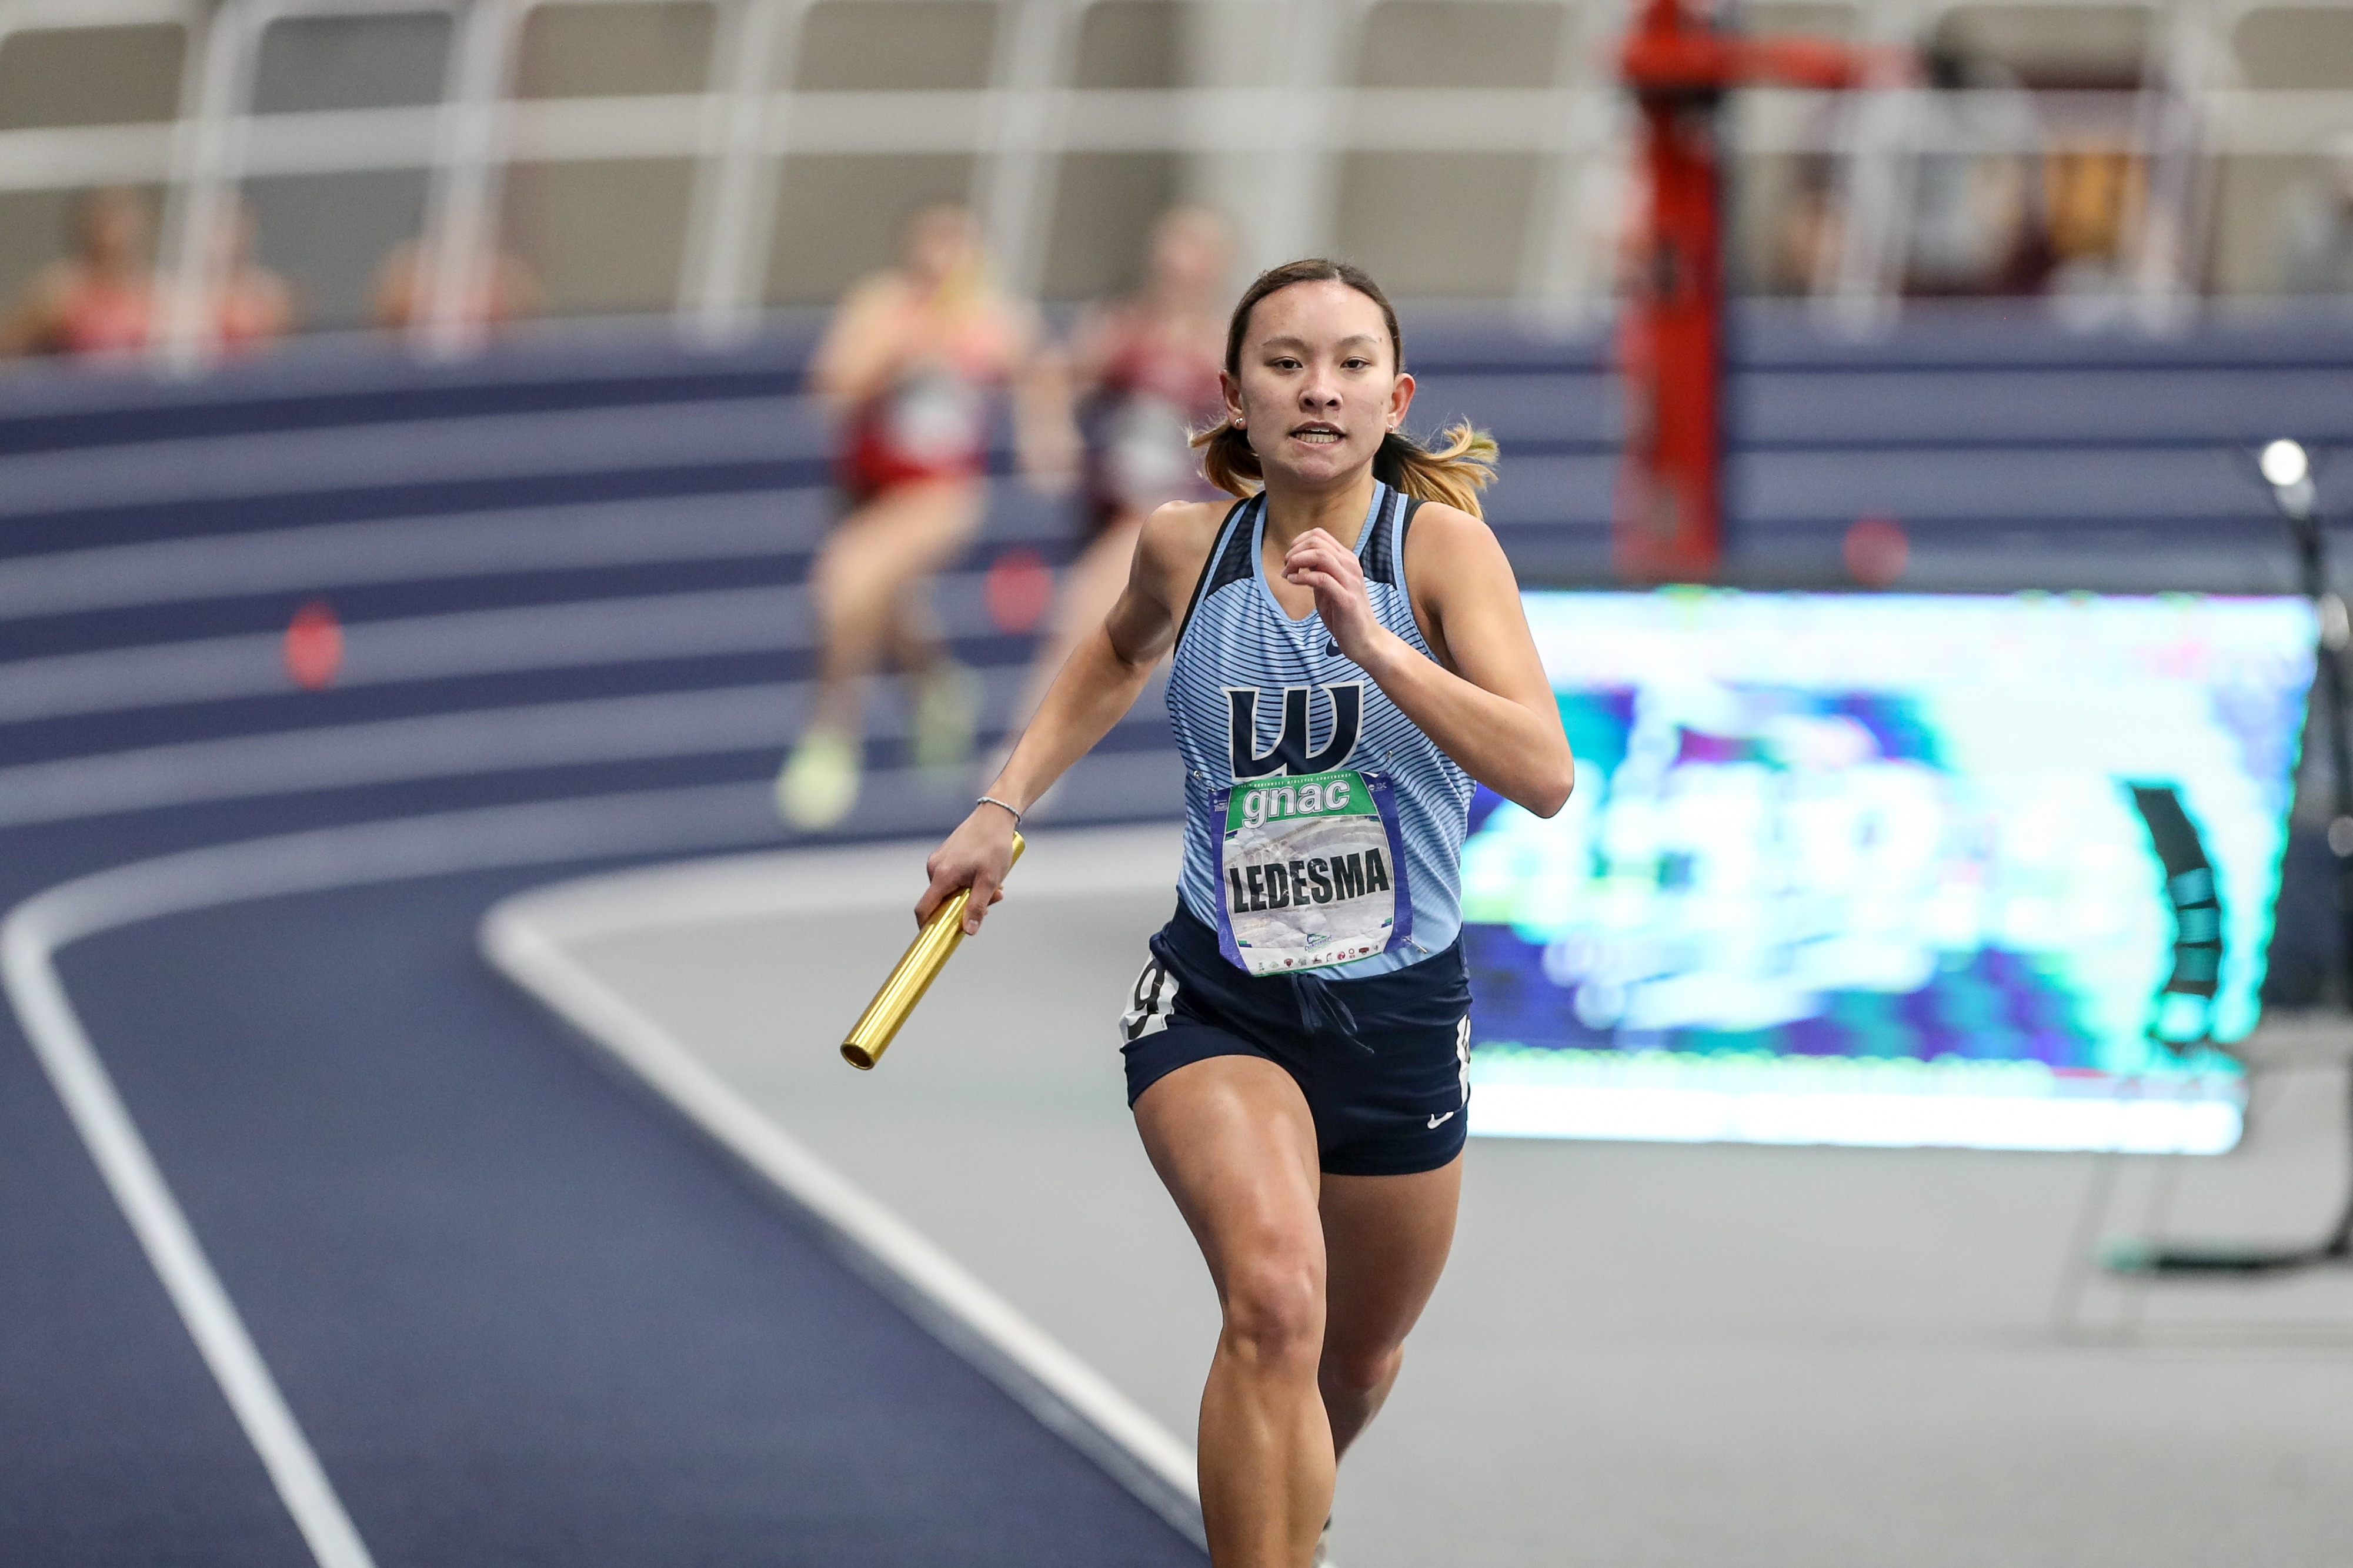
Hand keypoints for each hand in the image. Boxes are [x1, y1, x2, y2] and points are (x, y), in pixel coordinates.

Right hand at [916, 805, 1017, 934]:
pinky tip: (985, 873)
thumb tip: (969, 931)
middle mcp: (934, 868)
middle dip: (964, 907)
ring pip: (949, 889)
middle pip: (941, 901)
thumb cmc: (994, 846)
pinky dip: (967, 881)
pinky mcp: (945, 855)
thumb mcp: (989, 880)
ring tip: (994, 883)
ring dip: (969, 893)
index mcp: (941, 876)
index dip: (928, 927)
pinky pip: (951, 877)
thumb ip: (978, 906)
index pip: (923, 909)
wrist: (995, 816)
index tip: (939, 937)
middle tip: (992, 900)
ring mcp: (938, 860)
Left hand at [1282, 527, 1395, 669]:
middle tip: (1286, 567)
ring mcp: (1350, 581)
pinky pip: (1321, 578)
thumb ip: (1317, 572)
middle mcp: (1351, 566)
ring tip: (1287, 574)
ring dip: (1297, 561)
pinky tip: (1293, 582)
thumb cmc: (1344, 615)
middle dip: (1295, 551)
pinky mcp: (1346, 598)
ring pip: (1320, 555)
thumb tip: (1298, 560)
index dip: (1299, 542)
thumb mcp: (1328, 588)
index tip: (1289, 559)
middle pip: (1317, 541)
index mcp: (1347, 560)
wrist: (1365, 640)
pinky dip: (1302, 577)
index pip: (1320, 535)